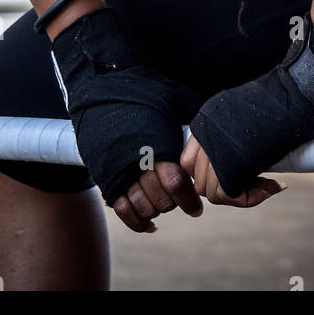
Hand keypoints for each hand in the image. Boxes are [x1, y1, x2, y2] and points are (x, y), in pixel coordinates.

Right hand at [49, 7, 202, 208]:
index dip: (189, 200)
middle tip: (180, 201)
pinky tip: (149, 224)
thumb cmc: (140, 93)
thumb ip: (189, 110)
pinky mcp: (106, 177)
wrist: (99, 90)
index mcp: (157, 143)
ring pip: (142, 205)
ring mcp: (120, 170)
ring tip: (162, 204)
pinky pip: (122, 209)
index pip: (177, 183)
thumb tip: (213, 120)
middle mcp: (139, 160)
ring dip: (156, 210)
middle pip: (161, 198)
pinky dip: (137, 221)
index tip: (197, 208)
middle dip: (173, 204)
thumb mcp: (169, 97)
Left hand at [188, 13, 313, 197]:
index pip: (190, 162)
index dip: (212, 175)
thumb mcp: (247, 119)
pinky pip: (228, 194)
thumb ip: (235, 142)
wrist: (292, 99)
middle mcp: (205, 136)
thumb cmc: (278, 105)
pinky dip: (248, 198)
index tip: (242, 174)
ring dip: (239, 195)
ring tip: (267, 185)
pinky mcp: (228, 163)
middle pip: (200, 181)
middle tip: (258, 182)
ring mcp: (214, 149)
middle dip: (226, 189)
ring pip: (212, 191)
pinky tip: (272, 186)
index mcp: (206, 123)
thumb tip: (243, 170)